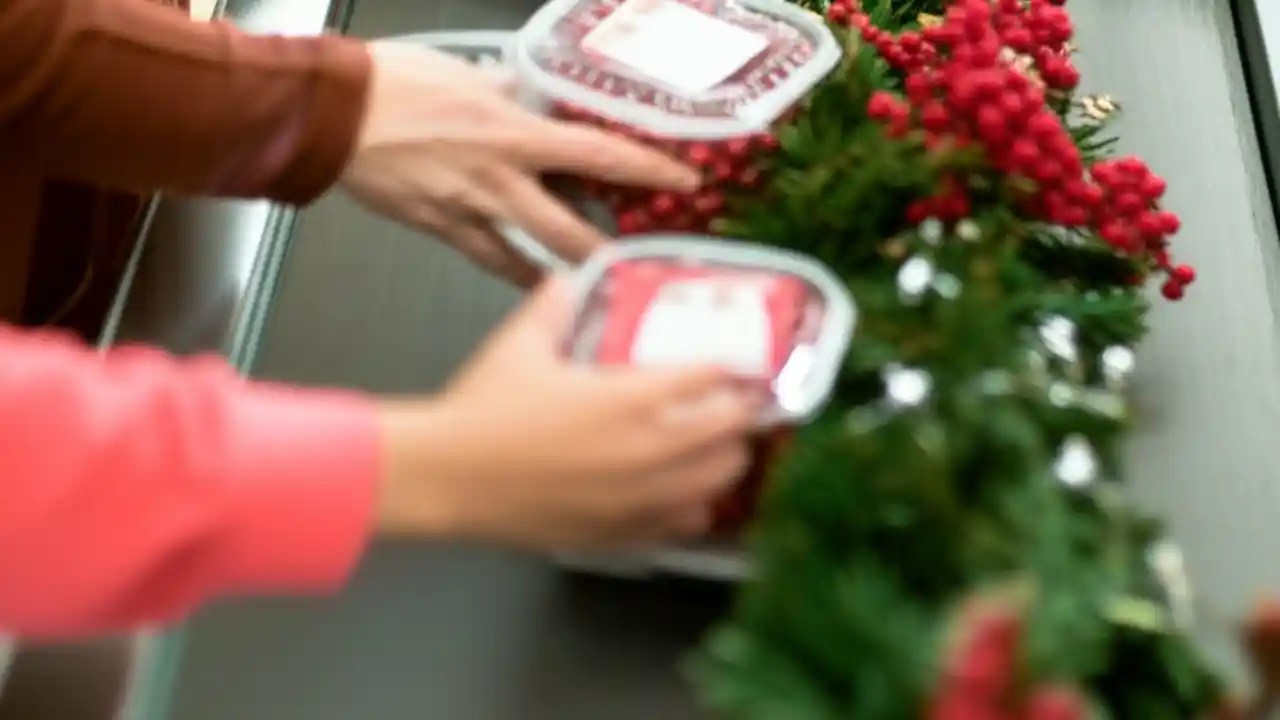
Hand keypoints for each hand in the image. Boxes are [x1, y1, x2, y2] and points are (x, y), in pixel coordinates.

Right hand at [341, 42, 699, 286]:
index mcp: (512, 131)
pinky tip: (538, 283)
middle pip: (574, 224)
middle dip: (613, 244)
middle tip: (646, 253)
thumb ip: (503, 88)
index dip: (647, 170)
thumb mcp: (464, 73)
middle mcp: (500, 177)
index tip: (684, 181)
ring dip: (572, 265)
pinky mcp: (442, 228)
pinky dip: (519, 273)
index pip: (598, 153)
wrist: (331, 115)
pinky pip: (491, 260)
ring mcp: (471, 209)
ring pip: (537, 250)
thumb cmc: (391, 85)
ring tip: (602, 274)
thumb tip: (523, 89)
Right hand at [374, 279, 757, 550]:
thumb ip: (552, 306)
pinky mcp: (623, 534)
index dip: (730, 366)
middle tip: (734, 399)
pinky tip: (682, 490)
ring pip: (718, 480)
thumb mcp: (519, 345)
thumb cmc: (483, 411)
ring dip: (726, 457)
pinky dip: (695, 504)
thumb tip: (565, 279)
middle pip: (731, 431)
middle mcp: (647, 452)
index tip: (736, 360)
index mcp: (628, 399)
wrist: (447, 478)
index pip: (710, 377)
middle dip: (739, 411)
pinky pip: (685, 522)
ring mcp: (639, 499)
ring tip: (717, 443)